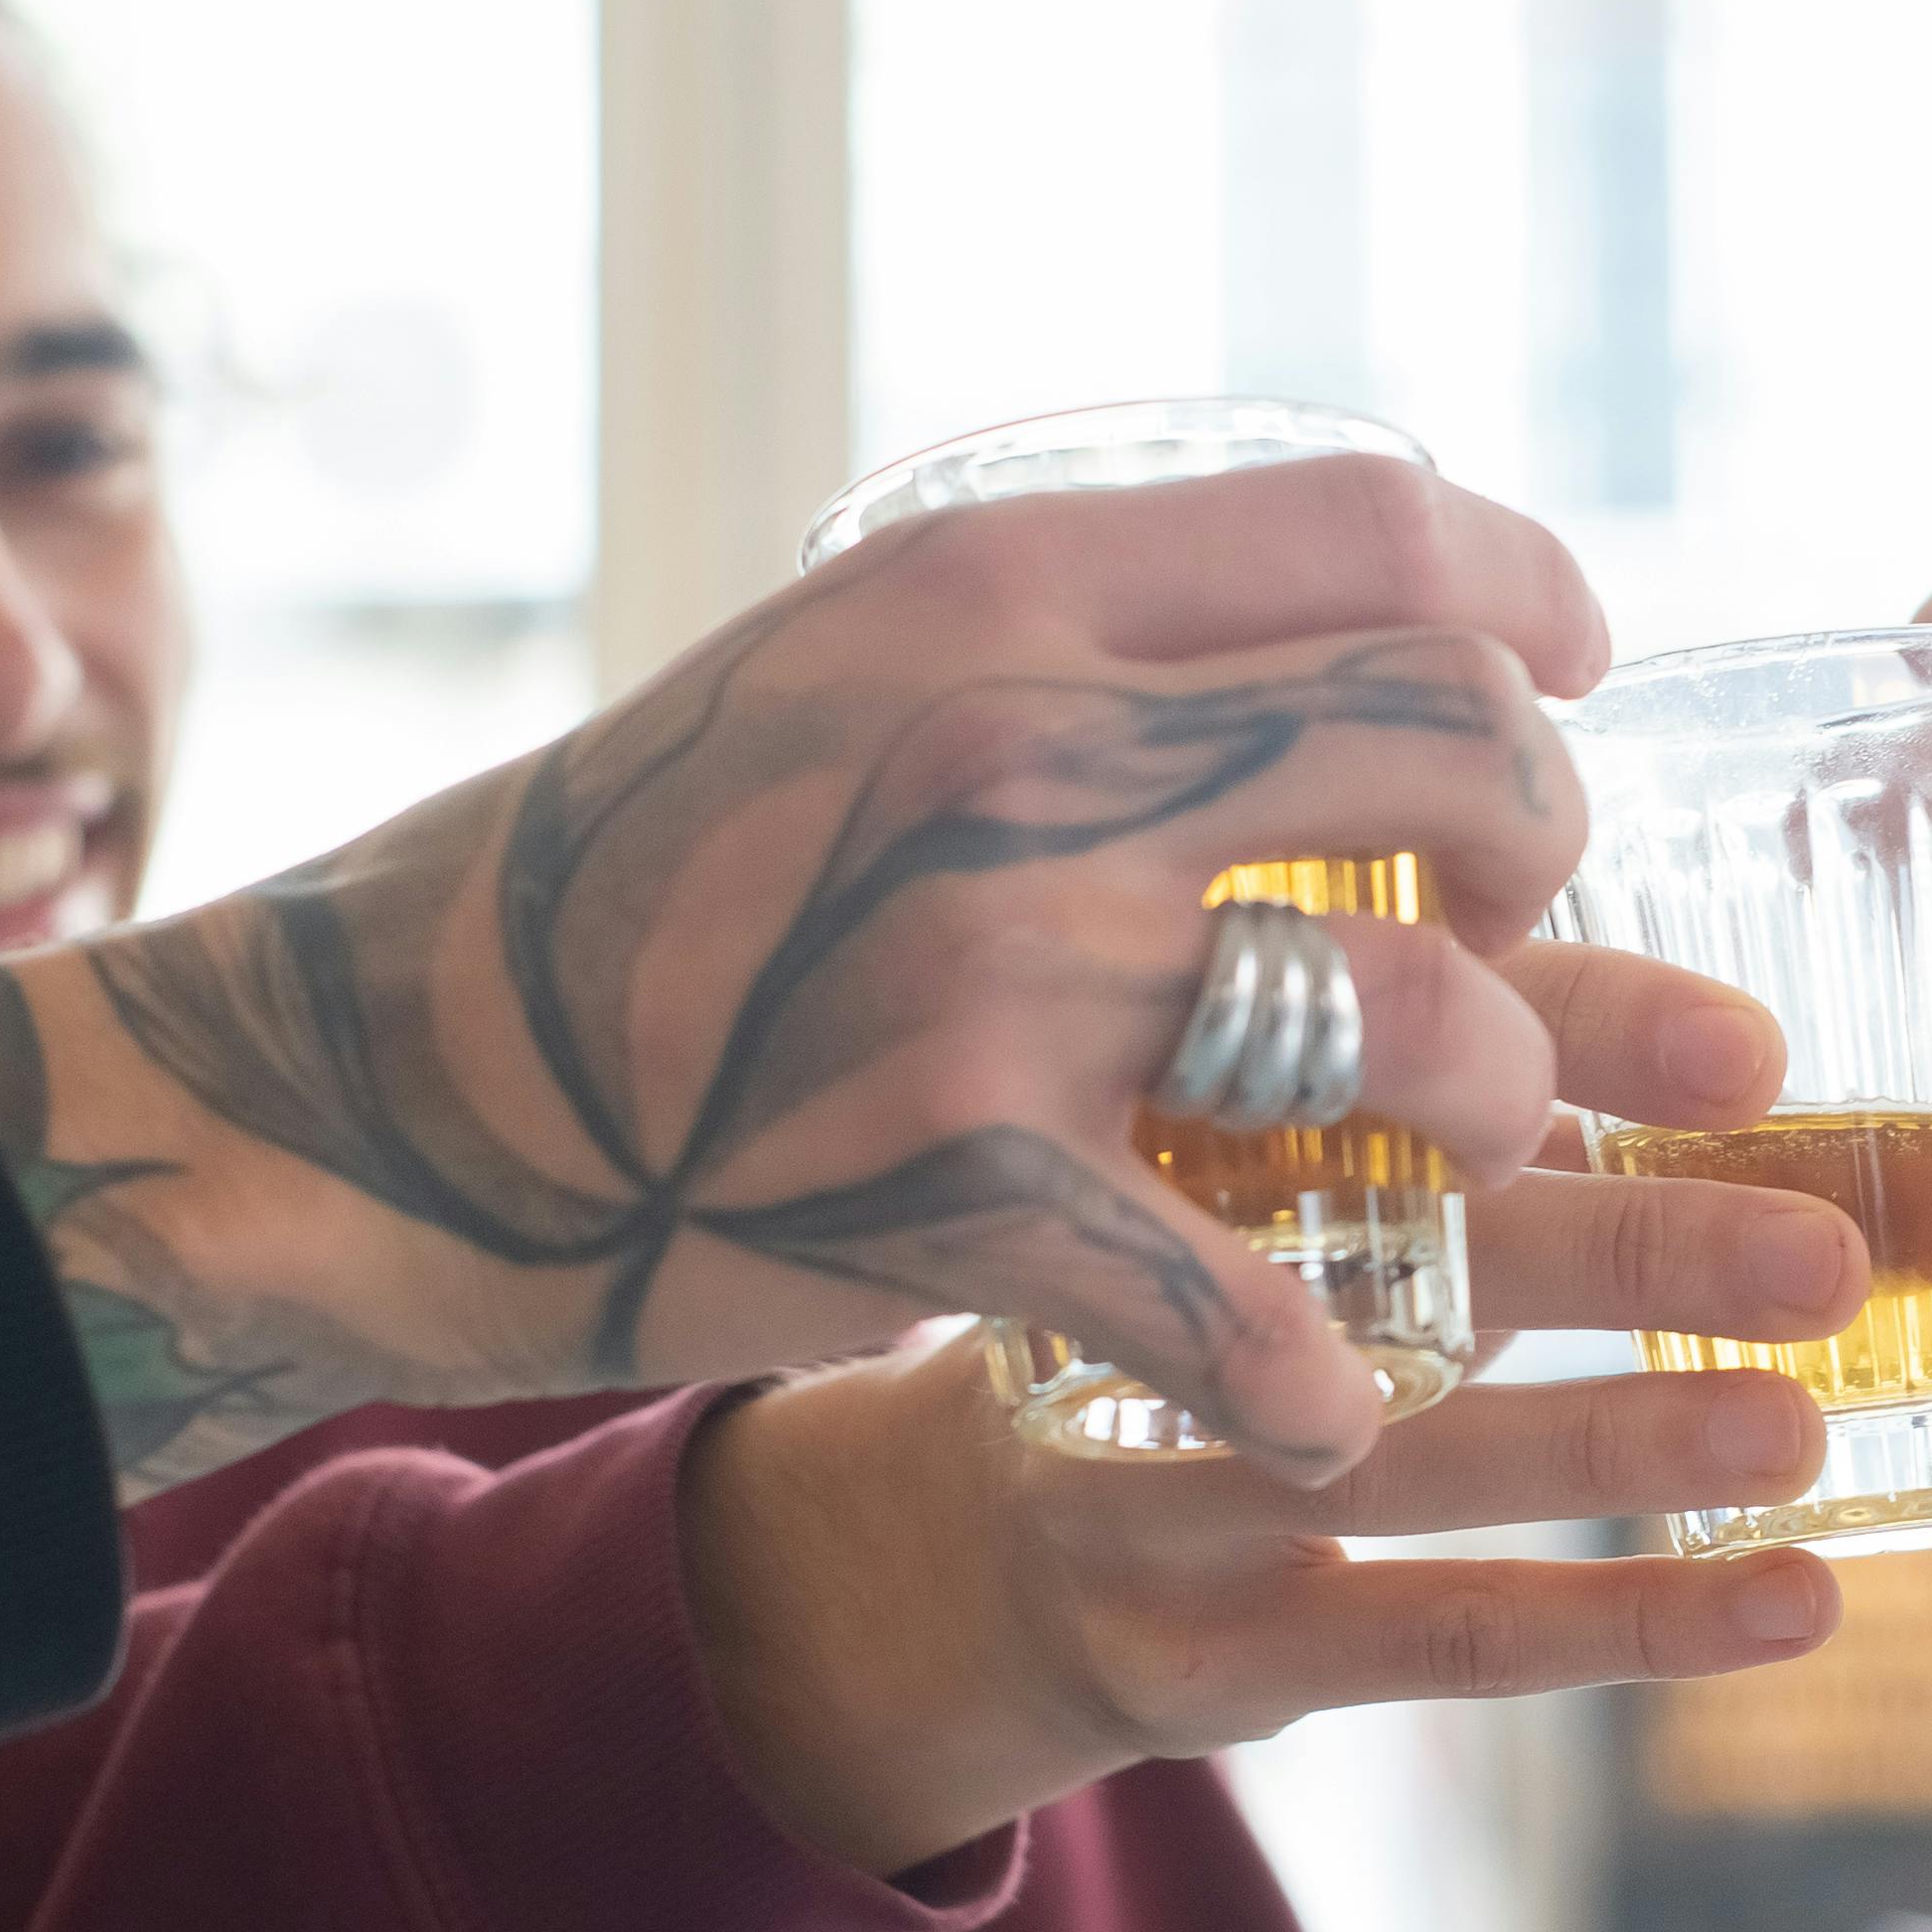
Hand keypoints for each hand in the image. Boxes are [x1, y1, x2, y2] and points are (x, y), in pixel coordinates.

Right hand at [0, 454, 1605, 1493]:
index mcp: (992, 587)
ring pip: (1421, 1040)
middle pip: (1458, 752)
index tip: (1562, 670)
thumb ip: (1067, 650)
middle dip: (1541, 855)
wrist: (370, 1093)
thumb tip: (1343, 648)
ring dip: (1492, 1116)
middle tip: (1508, 925)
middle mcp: (1015, 752)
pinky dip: (1322, 1377)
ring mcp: (998, 979)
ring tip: (1453, 1157)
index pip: (1382, 530)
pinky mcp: (959, 1200)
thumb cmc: (631, 889)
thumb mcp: (837, 679)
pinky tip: (1319, 1401)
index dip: (1526, 602)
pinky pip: (1260, 1306)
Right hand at [684, 939, 1876, 1873]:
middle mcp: (1155, 1272)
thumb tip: (1719, 1046)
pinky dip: (1624, 1624)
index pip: (1391, 1035)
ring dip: (1625, 1445)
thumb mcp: (1237, 1176)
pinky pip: (1431, 1638)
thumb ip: (1427, 1106)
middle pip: (1414, 1244)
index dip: (1579, 1034)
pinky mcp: (1194, 1649)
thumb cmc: (1151, 1309)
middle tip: (1827, 1253)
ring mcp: (1161, 1474)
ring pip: (1421, 1457)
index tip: (1756, 1055)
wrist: (895, 1561)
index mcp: (1176, 1111)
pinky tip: (1790, 1603)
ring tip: (1800, 1428)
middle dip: (1632, 1247)